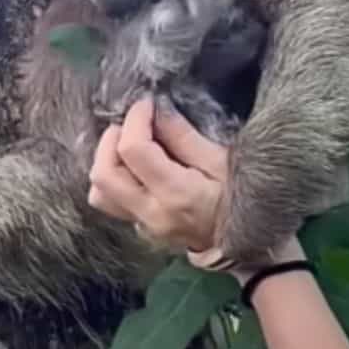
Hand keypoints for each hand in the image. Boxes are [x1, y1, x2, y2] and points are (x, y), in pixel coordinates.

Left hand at [87, 97, 230, 253]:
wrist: (250, 243)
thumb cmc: (240, 197)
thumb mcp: (221, 160)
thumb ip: (183, 136)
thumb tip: (156, 111)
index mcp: (176, 194)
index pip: (132, 150)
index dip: (135, 119)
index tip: (147, 104)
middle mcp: (151, 213)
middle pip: (103, 174)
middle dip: (110, 139)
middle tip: (134, 125)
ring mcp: (143, 226)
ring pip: (99, 194)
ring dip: (107, 162)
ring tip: (130, 146)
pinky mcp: (140, 230)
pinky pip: (112, 203)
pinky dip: (115, 179)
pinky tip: (136, 167)